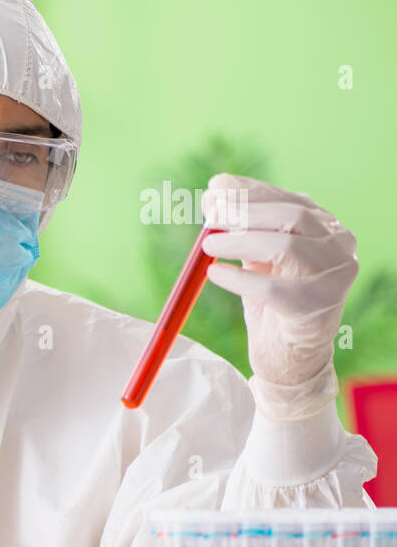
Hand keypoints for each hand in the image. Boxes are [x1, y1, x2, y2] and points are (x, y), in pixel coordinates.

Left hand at [200, 173, 357, 419]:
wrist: (288, 357)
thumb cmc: (271, 303)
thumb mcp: (256, 258)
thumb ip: (241, 228)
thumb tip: (214, 191)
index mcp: (325, 229)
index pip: (290, 200)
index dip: (250, 192)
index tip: (215, 189)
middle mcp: (338, 248)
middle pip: (292, 217)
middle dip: (245, 212)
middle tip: (209, 215)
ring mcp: (334, 278)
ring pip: (286, 247)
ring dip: (239, 242)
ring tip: (207, 246)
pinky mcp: (317, 308)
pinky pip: (274, 289)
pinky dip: (239, 279)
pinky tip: (216, 276)